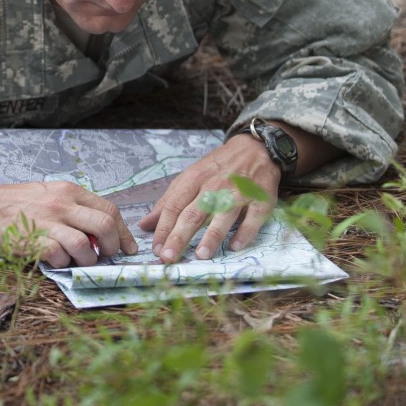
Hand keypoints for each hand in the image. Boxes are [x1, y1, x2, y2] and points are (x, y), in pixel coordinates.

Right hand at [0, 178, 138, 267]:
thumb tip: (100, 232)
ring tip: (80, 261)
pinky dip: (63, 264)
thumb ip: (73, 208)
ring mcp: (47, 223)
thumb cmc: (16, 203)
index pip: (108, 209)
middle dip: (113, 247)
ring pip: (85, 245)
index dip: (123, 232)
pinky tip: (56, 261)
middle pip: (104, 226)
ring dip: (88, 259)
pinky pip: (60, 257)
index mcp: (68, 191)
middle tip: (108, 257)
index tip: (127, 247)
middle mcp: (61, 204)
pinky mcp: (33, 241)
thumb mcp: (49, 194)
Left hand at [138, 135, 279, 262]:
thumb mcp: (190, 177)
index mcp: (194, 180)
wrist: (254, 149)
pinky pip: (253, 218)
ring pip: (223, 215)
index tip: (156, 249)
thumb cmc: (217, 168)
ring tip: (200, 256)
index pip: (174, 206)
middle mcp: (214, 186)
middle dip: (179, 236)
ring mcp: (238, 193)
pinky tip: (235, 246)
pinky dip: (245, 232)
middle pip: (194, 213)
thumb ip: (168, 201)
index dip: (163, 228)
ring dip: (212, 236)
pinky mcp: (260, 199)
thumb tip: (145, 225)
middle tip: (168, 257)